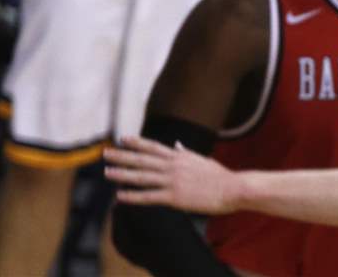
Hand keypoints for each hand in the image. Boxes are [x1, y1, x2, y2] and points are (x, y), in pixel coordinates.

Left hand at [105, 136, 237, 214]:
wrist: (231, 187)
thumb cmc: (219, 175)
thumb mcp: (201, 159)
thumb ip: (185, 152)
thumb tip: (176, 144)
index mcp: (179, 155)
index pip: (153, 146)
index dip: (137, 142)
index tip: (122, 139)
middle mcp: (173, 165)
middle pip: (142, 160)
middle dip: (122, 156)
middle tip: (106, 153)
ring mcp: (173, 181)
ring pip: (142, 177)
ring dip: (122, 175)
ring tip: (107, 173)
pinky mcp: (174, 198)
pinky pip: (149, 197)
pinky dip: (133, 196)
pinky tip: (120, 197)